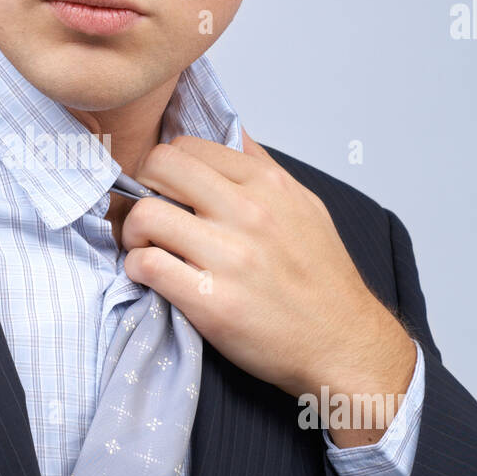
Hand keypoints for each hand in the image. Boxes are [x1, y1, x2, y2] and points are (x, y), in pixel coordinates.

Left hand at [121, 129, 415, 408]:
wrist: (344, 344)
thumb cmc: (322, 280)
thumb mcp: (304, 205)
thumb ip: (263, 167)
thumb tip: (232, 132)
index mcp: (268, 184)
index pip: (187, 145)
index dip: (165, 166)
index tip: (165, 189)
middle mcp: (249, 212)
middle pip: (159, 166)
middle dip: (141, 187)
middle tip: (148, 214)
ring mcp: (230, 256)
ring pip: (145, 216)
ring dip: (133, 233)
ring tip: (146, 248)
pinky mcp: (212, 301)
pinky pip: (147, 266)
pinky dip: (137, 270)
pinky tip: (152, 277)